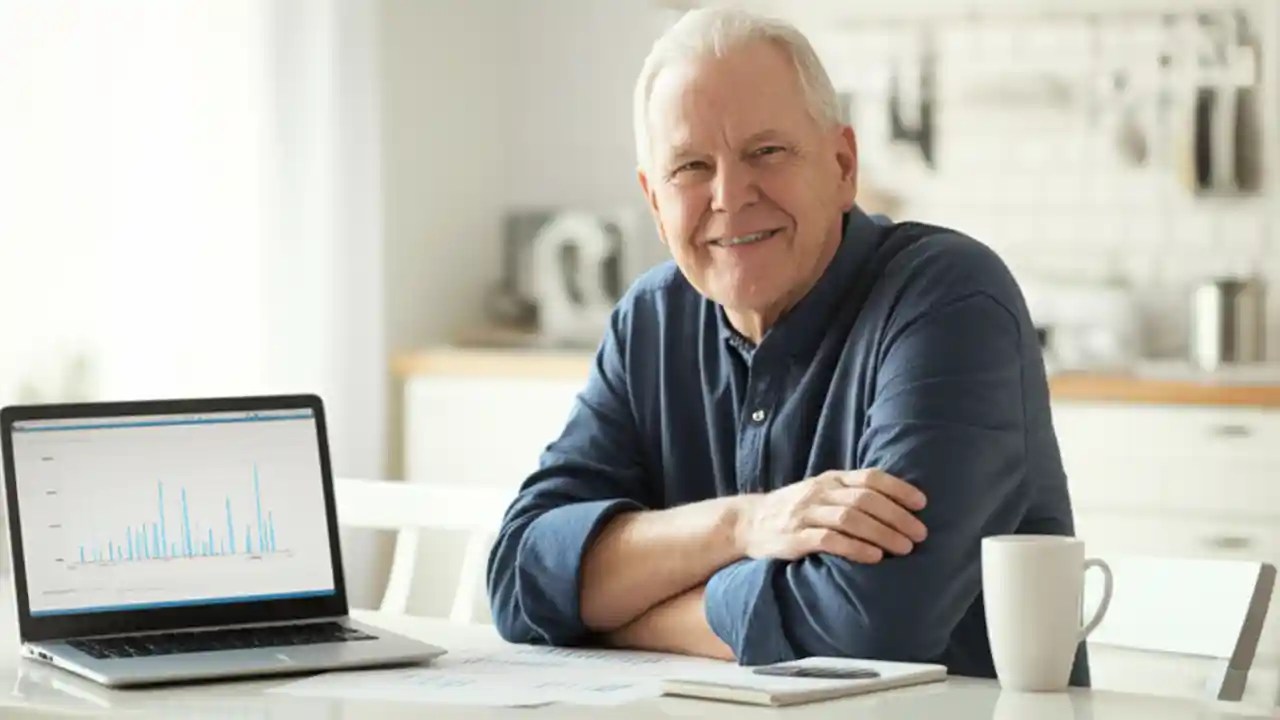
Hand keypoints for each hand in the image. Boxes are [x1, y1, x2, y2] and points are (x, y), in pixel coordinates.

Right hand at [734, 469, 927, 563]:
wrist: (749, 523)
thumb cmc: (794, 509)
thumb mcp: (820, 492)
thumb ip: (850, 493)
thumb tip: (897, 503)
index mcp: (830, 479)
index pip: (869, 477)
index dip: (898, 488)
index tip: (921, 503)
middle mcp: (819, 493)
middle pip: (865, 500)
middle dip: (897, 516)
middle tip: (920, 534)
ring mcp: (805, 514)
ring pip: (850, 518)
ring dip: (882, 533)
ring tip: (904, 548)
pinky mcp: (795, 538)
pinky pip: (829, 540)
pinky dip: (854, 548)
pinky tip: (873, 557)